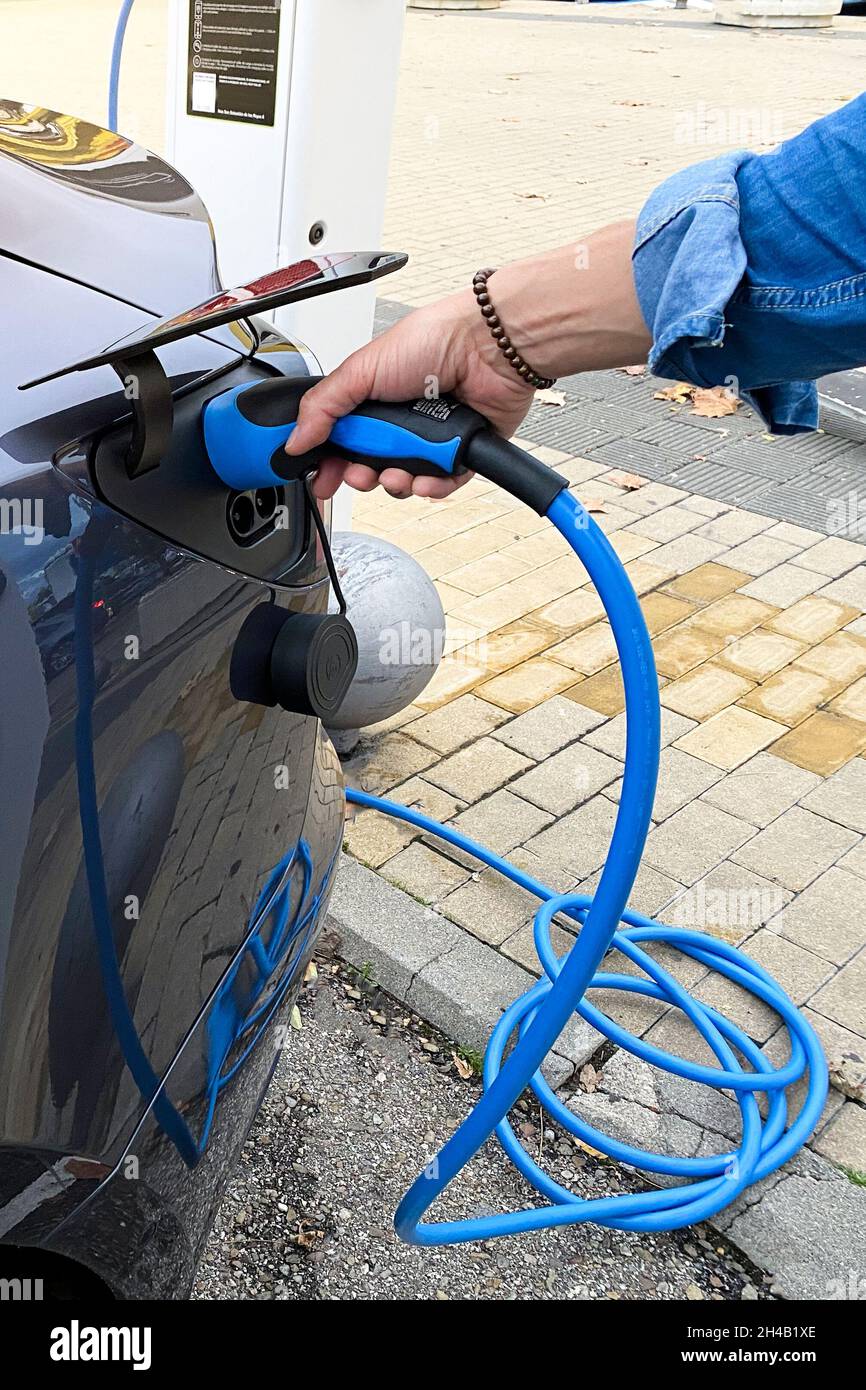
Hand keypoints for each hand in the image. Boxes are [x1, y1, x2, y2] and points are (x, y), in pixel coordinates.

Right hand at [284, 288, 534, 499]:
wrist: (487, 346)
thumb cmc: (433, 340)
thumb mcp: (361, 370)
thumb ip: (323, 407)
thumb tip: (295, 439)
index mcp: (372, 399)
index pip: (340, 441)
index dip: (328, 463)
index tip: (320, 479)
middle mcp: (400, 420)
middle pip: (369, 467)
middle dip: (361, 476)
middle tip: (360, 473)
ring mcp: (431, 438)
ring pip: (404, 481)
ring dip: (396, 483)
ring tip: (397, 472)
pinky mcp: (461, 454)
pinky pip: (442, 484)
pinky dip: (431, 487)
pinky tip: (425, 479)